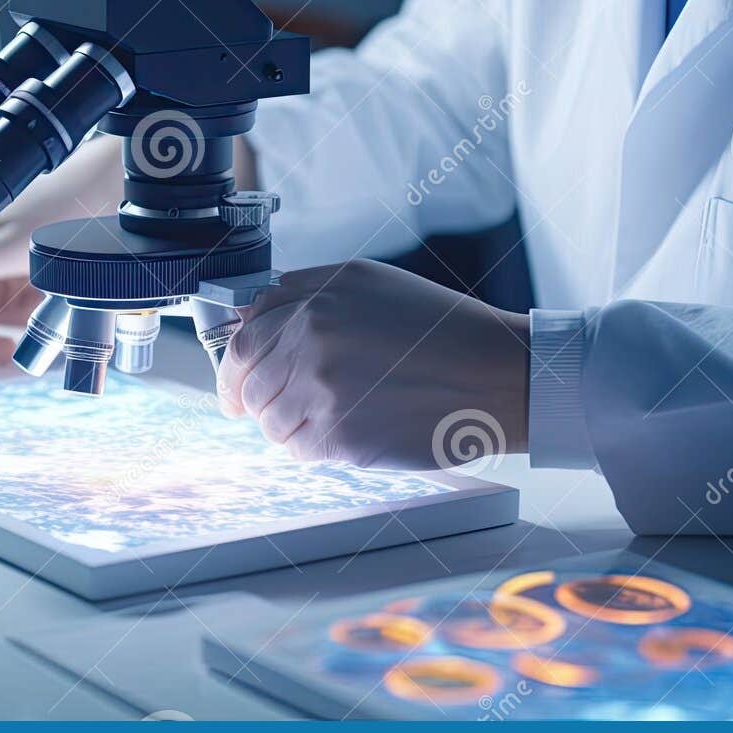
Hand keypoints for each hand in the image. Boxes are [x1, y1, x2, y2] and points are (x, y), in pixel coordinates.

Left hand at [216, 259, 529, 470]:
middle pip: (249, 384)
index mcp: (314, 304)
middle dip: (251, 399)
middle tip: (265, 407)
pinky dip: (310, 447)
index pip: (242, 340)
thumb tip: (248, 314)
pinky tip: (343, 432)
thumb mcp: (366, 283)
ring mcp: (324, 393)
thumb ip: (302, 293)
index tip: (235, 383)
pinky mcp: (342, 438)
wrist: (498, 375)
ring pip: (270, 422)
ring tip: (324, 416)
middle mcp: (311, 343)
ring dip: (286, 424)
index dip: (233, 366)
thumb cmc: (439, 327)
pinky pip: (299, 450)